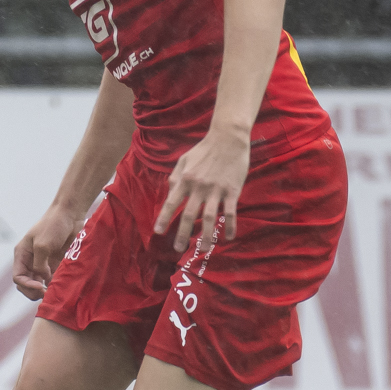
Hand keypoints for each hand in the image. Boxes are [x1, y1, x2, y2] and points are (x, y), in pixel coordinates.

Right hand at [12, 203, 83, 300]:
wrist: (70, 215)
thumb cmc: (53, 226)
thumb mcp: (42, 246)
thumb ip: (40, 265)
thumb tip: (44, 279)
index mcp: (22, 255)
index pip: (18, 277)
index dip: (27, 285)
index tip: (40, 287)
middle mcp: (30, 261)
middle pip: (26, 284)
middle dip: (33, 291)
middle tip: (46, 294)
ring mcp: (43, 263)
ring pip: (39, 284)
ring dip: (45, 290)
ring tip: (55, 291)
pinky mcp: (55, 264)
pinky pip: (52, 279)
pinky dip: (55, 285)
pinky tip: (62, 285)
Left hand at [155, 126, 248, 252]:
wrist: (228, 139)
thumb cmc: (203, 149)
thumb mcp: (183, 160)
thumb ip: (175, 177)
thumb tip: (169, 194)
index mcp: (184, 180)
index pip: (171, 203)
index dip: (164, 218)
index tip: (158, 232)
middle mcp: (198, 187)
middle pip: (189, 215)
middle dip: (183, 234)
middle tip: (178, 249)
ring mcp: (216, 190)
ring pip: (210, 218)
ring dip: (207, 237)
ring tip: (204, 250)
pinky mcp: (232, 191)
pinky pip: (230, 213)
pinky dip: (229, 226)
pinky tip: (228, 237)